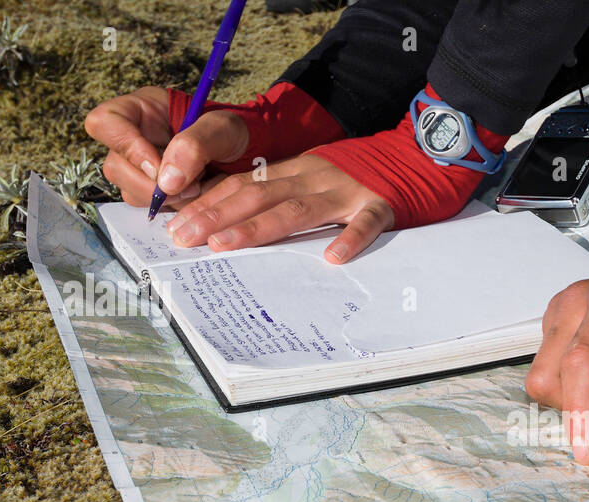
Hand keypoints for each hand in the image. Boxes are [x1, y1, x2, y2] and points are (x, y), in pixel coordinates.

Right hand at [84, 86, 247, 208]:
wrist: (247, 153)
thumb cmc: (231, 132)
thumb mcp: (222, 128)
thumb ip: (194, 146)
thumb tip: (165, 182)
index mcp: (139, 110)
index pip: (105, 123)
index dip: (126, 147)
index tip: (158, 166)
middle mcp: (132, 139)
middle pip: (115, 166)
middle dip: (152, 185)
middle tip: (190, 187)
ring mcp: (139, 167)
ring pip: (131, 192)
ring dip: (166, 200)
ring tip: (199, 189)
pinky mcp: (152, 191)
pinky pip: (151, 208)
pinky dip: (175, 208)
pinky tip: (196, 198)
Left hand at [164, 154, 394, 262]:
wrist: (410, 157)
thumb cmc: (355, 177)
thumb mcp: (311, 177)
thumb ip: (279, 195)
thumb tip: (230, 223)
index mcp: (293, 171)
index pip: (242, 185)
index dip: (208, 204)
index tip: (177, 226)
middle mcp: (313, 177)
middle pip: (259, 195)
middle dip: (218, 216)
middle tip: (186, 238)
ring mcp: (346, 192)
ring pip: (297, 208)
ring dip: (259, 227)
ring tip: (227, 245)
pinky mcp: (380, 205)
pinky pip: (365, 223)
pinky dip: (350, 238)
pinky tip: (333, 258)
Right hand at [524, 206, 588, 464]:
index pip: (581, 362)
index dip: (581, 410)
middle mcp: (575, 302)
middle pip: (551, 378)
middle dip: (588, 403)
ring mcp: (560, 312)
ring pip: (546, 380)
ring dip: (586, 395)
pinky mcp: (556, 325)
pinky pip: (553, 374)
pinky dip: (583, 385)